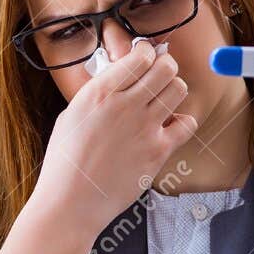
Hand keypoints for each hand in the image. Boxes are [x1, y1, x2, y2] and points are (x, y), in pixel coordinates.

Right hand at [33, 40, 197, 236]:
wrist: (71, 201)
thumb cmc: (66, 161)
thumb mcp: (72, 114)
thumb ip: (98, 93)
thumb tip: (118, 76)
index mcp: (100, 92)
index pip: (140, 55)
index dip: (147, 52)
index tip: (145, 57)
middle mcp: (125, 105)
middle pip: (166, 67)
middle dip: (165, 66)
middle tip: (159, 74)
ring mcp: (145, 127)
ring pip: (179, 88)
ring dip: (174, 90)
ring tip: (163, 100)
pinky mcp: (158, 151)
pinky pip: (187, 123)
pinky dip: (182, 121)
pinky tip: (169, 126)